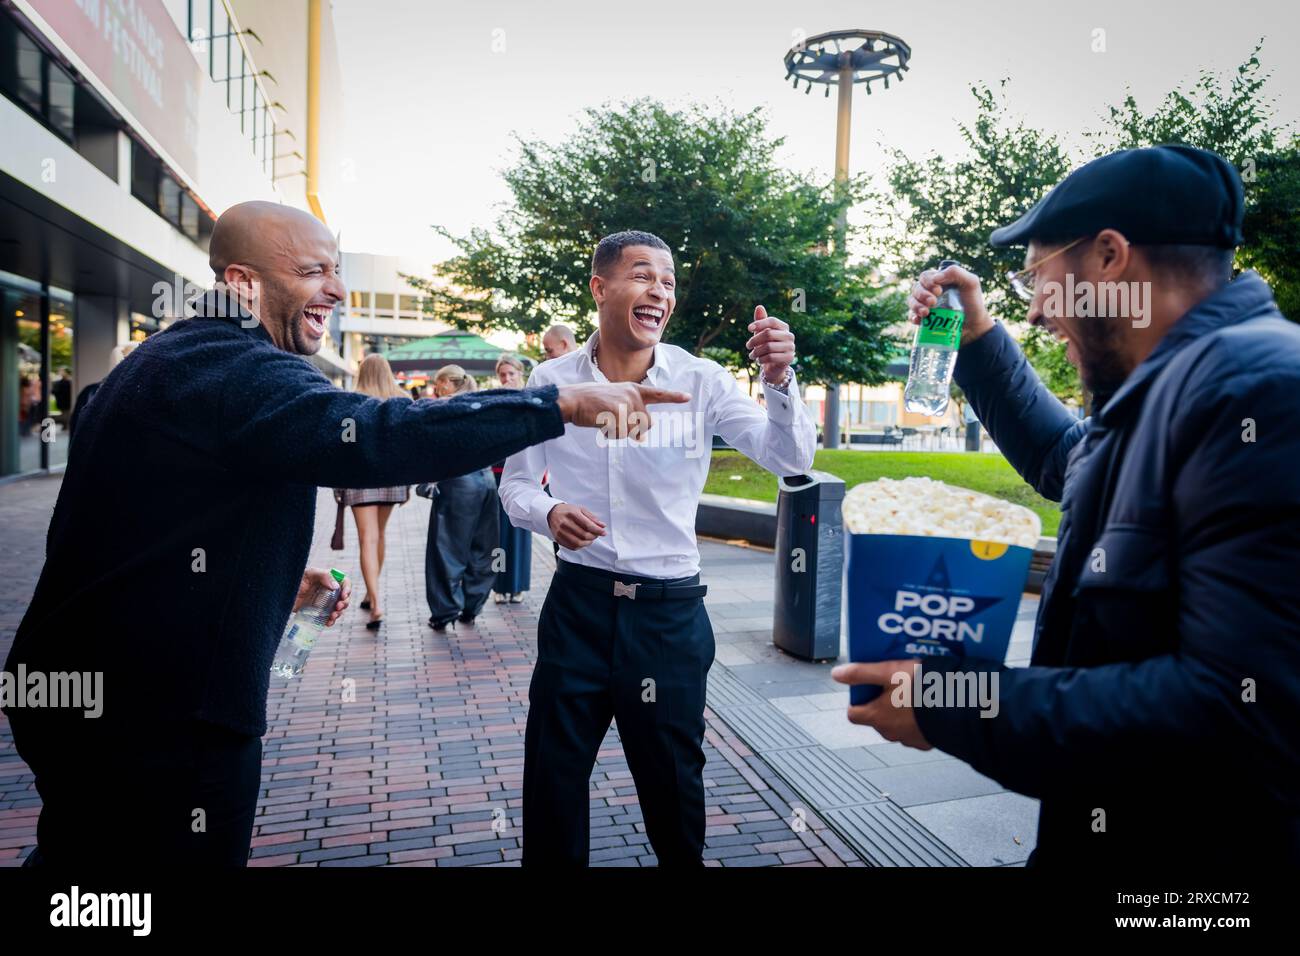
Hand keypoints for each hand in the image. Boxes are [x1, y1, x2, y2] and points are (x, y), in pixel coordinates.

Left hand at [294, 567, 350, 626]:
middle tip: (338, 607)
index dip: (347, 589)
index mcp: (328, 579)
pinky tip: (328, 622)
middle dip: (344, 603)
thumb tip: (336, 586)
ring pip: (338, 608)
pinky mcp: (317, 612)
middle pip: (344, 597)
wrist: (281, 594)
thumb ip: (324, 576)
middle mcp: (328, 591)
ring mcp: (323, 602)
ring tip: (333, 616)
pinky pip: (328, 617)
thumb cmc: (295, 580)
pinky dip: (331, 621)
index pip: (344, 582)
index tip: (343, 596)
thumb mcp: (309, 574)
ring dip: (339, 613)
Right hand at [547, 503, 606, 549]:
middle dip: (593, 536)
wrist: (552, 513)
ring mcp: (560, 532)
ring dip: (588, 543)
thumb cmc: (568, 511)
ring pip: (578, 543)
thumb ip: (592, 518)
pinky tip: (582, 541)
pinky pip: (572, 547)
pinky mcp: (558, 539)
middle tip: (596, 535)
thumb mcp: (581, 510)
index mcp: (572, 514)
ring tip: (590, 539)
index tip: (604, 532)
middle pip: (584, 535)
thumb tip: (602, 526)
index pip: (587, 525)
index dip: (597, 530)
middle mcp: (565, 523)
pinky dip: (580, 546)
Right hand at [556, 382, 690, 440]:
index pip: (658, 394)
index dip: (674, 397)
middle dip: (635, 430)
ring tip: (605, 420)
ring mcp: (626, 403)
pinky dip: (611, 435)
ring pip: (634, 432)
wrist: (573, 400)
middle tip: (615, 422)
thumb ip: (630, 417)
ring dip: (620, 432)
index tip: (688, 397)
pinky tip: (601, 425)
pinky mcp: (618, 413)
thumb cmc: (592, 404)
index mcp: (633, 390)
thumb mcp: (614, 405)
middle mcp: (633, 395)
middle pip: (647, 424)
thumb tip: (641, 439)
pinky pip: (622, 434)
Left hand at [746, 306, 794, 384]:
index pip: (772, 321)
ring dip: (756, 352)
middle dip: (754, 340)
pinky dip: (761, 359)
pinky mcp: (789, 358)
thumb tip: (759, 306)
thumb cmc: (766, 347)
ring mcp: (791, 347)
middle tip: (748, 346)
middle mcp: (789, 336)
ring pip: (768, 347)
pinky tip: (759, 361)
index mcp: (784, 327)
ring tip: (752, 355)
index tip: (748, 328)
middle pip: (768, 334)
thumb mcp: (761, 334)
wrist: (773, 366)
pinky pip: (771, 357)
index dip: (760, 323)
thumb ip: (761, 321)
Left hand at [831, 660, 931, 749]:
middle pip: (876, 717)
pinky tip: (928, 702)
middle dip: (882, 701)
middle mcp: (891, 732)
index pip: (853, 714)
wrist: (962, 707)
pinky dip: (918, 718)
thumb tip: (838, 674)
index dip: (857, 700)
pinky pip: (917, 728)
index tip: (866, 687)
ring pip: (897, 723)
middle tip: (894, 683)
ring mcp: (910, 739)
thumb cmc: (925, 690)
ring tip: (914, 690)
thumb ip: (862, 673)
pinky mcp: (928, 740)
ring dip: (901, 709)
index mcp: (877, 717)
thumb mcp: (889, 672)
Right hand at [907, 263, 994, 346]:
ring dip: (916, 306)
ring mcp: (925, 305)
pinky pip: (911, 316)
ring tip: (925, 313)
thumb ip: (956, 273)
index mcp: (939, 281)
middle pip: (916, 288)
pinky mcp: (923, 319)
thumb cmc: (973, 302)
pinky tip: (918, 320)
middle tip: (933, 302)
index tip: (938, 291)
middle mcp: (929, 291)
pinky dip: (913, 317)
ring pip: (911, 301)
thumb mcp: (971, 283)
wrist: (974, 326)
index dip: (928, 282)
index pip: (925, 276)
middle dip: (922, 294)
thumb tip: (935, 277)